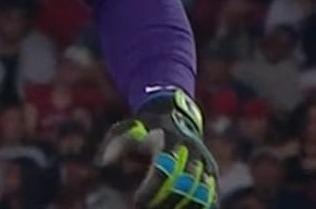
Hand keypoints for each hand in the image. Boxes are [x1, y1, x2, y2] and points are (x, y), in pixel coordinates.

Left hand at [98, 88, 218, 207]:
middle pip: (184, 186)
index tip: (136, 202)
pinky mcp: (212, 176)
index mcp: (171, 140)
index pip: (163, 169)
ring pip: (201, 196)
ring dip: (180, 208)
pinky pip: (210, 200)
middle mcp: (192, 152)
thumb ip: (114, 146)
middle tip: (146, 208)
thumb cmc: (145, 128)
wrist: (176, 116)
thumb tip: (104, 164)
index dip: (151, 189)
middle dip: (164, 203)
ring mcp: (205, 164)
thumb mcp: (126, 130)